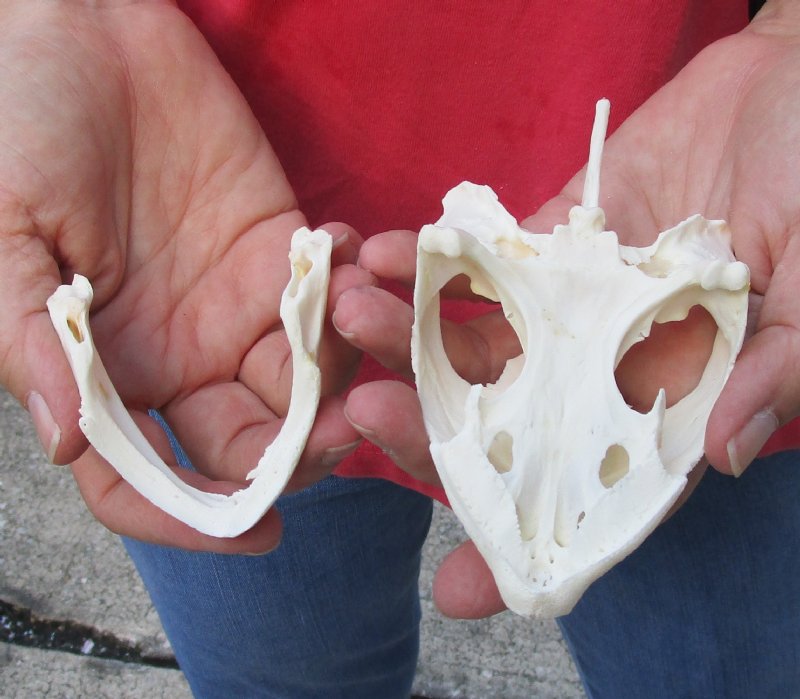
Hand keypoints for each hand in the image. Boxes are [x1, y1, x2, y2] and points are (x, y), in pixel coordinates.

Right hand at [0, 1, 368, 552]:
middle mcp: (178, 353)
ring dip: (343, 376)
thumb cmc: (18, 128)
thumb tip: (68, 446)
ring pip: (306, 380)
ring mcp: (237, 304)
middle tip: (344, 432)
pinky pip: (332, 299)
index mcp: (107, 371)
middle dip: (299, 452)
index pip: (150, 480)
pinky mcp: (282, 249)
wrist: (78, 29)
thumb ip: (35, 341)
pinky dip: (354, 293)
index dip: (195, 519)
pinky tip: (355, 261)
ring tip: (362, 336)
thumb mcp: (4, 238)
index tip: (258, 535)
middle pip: (250, 442)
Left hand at [335, 0, 799, 615]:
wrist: (785, 92)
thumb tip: (719, 455)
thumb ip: (774, 367)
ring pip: (475, 344)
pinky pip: (477, 264)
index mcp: (669, 400)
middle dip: (430, 428)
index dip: (533, 541)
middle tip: (363, 414)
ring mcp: (567, 308)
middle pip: (507, 422)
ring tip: (350, 315)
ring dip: (406, 337)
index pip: (593, 493)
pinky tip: (386, 256)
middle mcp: (605, 368)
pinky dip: (429, 262)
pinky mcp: (545, 244)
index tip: (463, 588)